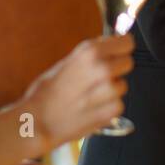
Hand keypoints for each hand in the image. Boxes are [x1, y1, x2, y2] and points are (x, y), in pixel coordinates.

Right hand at [17, 35, 133, 149]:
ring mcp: (108, 90)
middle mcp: (102, 68)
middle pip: (128, 63)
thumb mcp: (66, 63)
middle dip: (117, 69)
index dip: (122, 48)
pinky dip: (108, 108)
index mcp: (90, 52)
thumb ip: (90, 54)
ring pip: (123, 85)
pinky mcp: (111, 110)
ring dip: (111, 91)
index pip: (127, 42)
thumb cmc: (45, 94)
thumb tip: (109, 45)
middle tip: (99, 78)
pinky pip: (118, 104)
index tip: (118, 52)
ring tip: (90, 96)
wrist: (37, 122)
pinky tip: (91, 109)